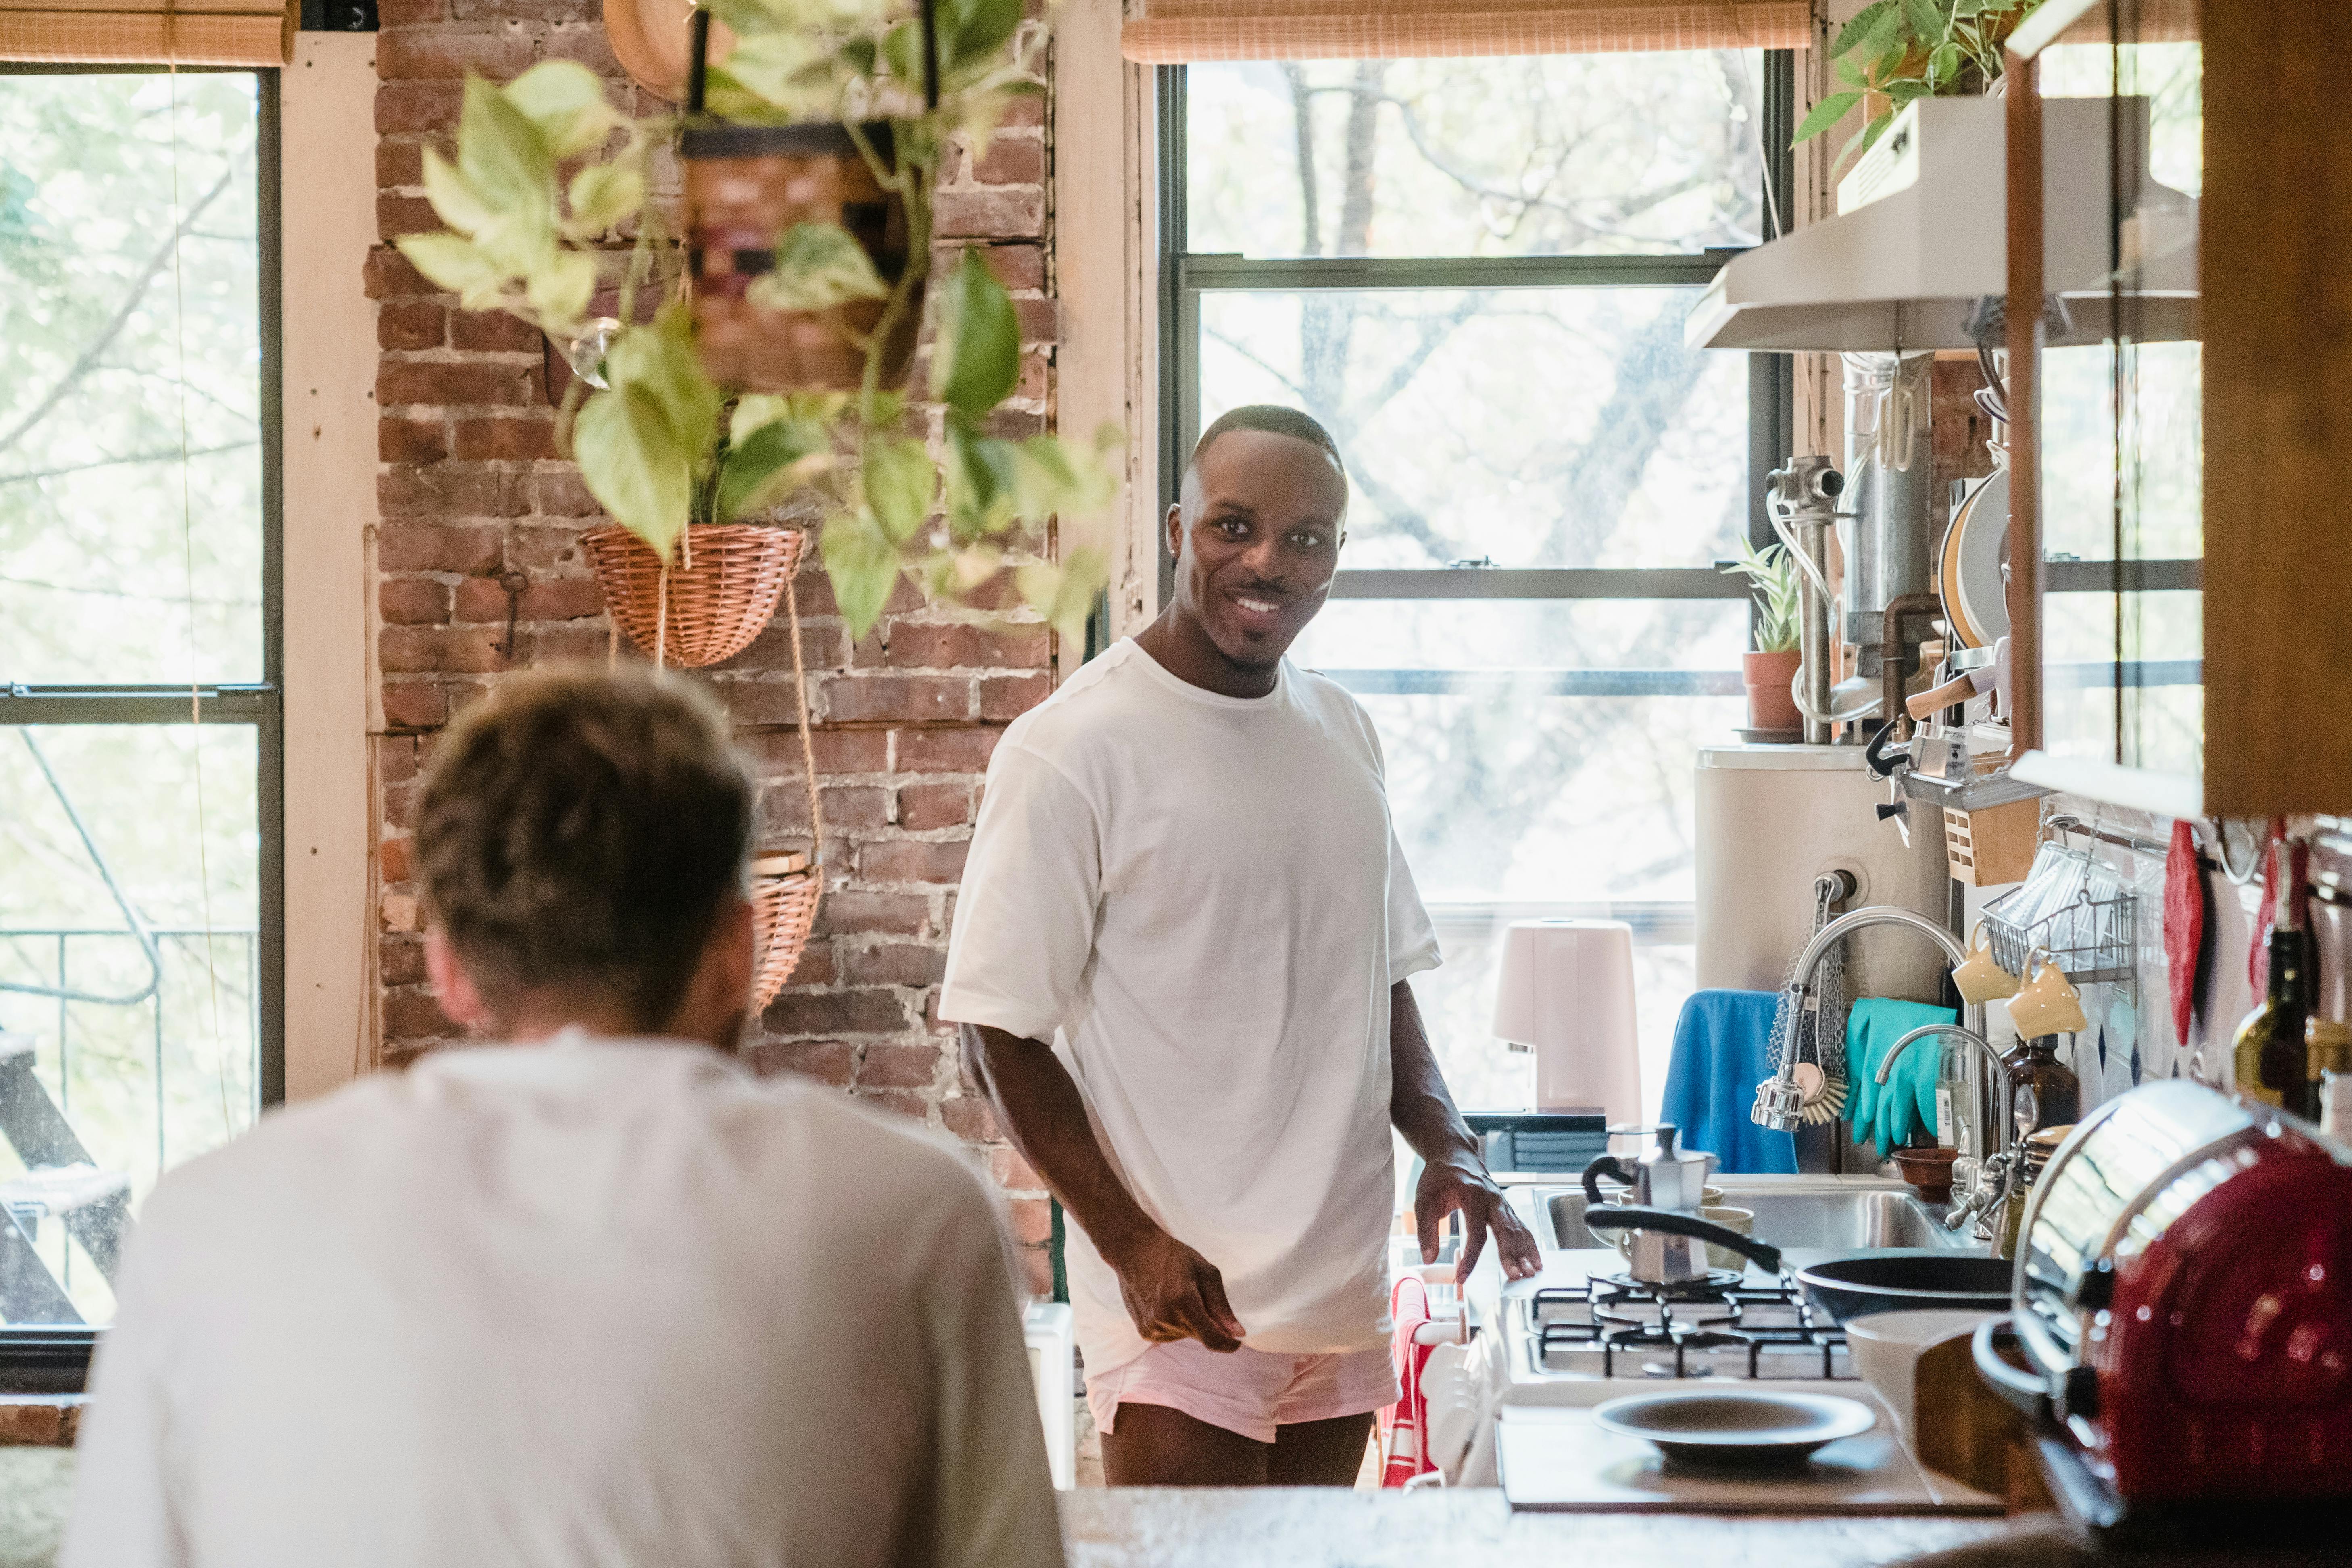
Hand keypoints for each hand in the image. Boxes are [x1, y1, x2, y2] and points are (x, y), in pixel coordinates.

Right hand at [1102, 1226, 1245, 1351]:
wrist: (1134, 1251)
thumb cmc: (1173, 1256)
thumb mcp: (1205, 1271)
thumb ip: (1221, 1305)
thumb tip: (1238, 1333)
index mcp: (1183, 1301)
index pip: (1212, 1339)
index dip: (1228, 1344)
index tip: (1237, 1340)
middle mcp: (1166, 1319)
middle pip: (1201, 1336)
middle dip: (1208, 1323)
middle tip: (1199, 1295)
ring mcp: (1152, 1327)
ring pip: (1186, 1336)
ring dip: (1190, 1323)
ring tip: (1178, 1295)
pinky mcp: (1144, 1332)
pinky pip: (1171, 1336)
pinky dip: (1176, 1324)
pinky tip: (1166, 1303)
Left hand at [1416, 1157, 1542, 1283]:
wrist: (1456, 1154)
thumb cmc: (1439, 1178)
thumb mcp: (1424, 1200)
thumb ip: (1426, 1230)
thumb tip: (1429, 1258)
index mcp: (1472, 1195)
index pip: (1475, 1233)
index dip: (1470, 1258)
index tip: (1463, 1277)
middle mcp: (1492, 1198)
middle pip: (1505, 1230)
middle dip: (1511, 1255)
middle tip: (1515, 1276)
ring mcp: (1502, 1203)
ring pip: (1517, 1229)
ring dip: (1524, 1253)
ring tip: (1530, 1274)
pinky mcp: (1506, 1207)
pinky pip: (1521, 1227)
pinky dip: (1529, 1244)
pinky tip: (1536, 1261)